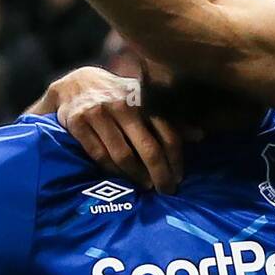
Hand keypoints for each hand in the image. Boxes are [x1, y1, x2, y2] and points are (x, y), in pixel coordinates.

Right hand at [40, 67, 184, 192]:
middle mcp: (124, 105)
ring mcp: (100, 113)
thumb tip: (200, 136)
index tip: (179, 178)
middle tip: (166, 190)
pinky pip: (98, 155)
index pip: (168, 134)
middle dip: (160, 174)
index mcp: (145, 100)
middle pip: (148, 148)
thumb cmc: (118, 96)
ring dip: (136, 176)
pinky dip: (112, 170)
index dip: (175, 160)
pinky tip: (120, 178)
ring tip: (145, 186)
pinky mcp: (78, 122)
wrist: (75, 85)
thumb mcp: (145, 102)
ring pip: (123, 155)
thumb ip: (170, 119)